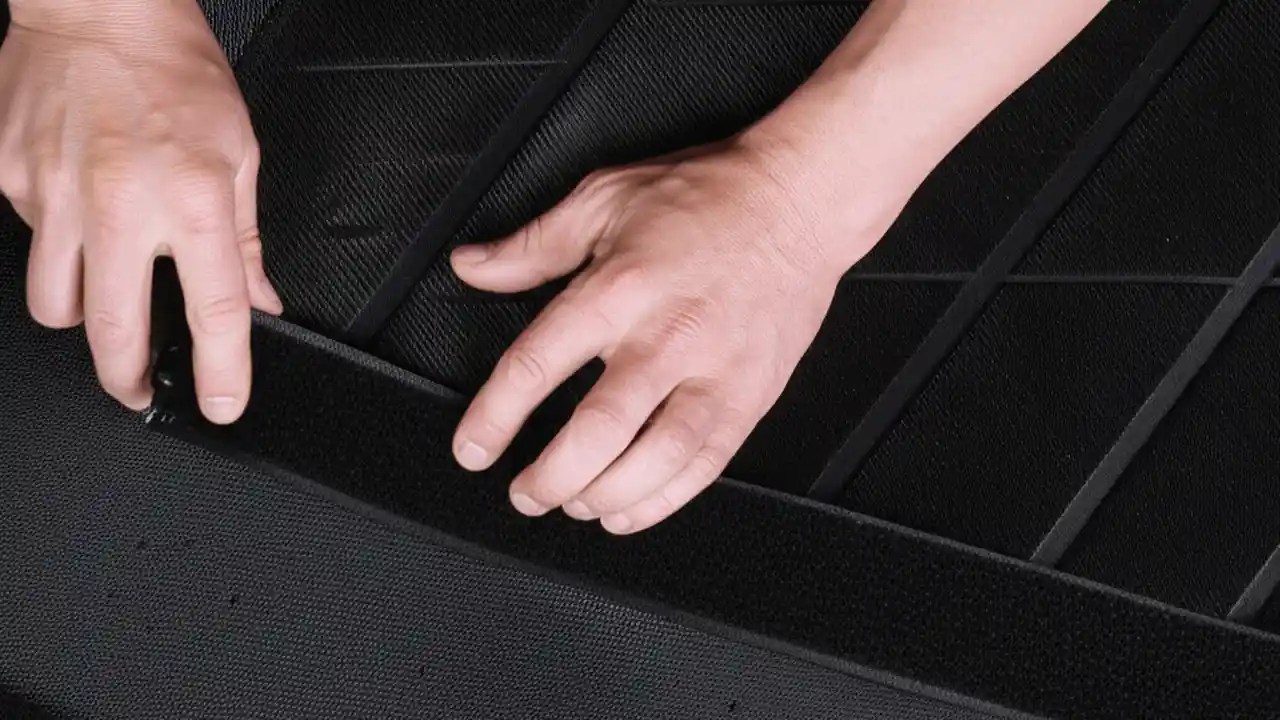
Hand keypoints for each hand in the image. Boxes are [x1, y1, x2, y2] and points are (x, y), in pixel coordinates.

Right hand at [0, 0, 281, 422]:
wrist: (99, 9)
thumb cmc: (173, 70)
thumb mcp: (239, 154)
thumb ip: (245, 239)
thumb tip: (259, 299)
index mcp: (194, 199)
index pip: (216, 312)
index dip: (222, 372)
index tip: (223, 405)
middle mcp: (121, 205)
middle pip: (113, 334)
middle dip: (130, 379)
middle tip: (143, 388)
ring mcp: (55, 195)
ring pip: (55, 305)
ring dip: (85, 320)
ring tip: (109, 303)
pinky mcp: (11, 180)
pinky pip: (32, 244)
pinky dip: (58, 248)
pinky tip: (80, 217)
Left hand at [450, 134, 881, 533]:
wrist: (799, 202)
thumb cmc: (705, 198)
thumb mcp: (604, 198)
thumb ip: (532, 245)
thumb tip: (471, 266)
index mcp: (618, 288)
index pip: (539, 364)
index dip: (495, 417)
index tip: (473, 449)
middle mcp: (666, 336)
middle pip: (599, 429)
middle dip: (551, 476)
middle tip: (525, 494)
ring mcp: (716, 372)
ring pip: (657, 459)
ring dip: (606, 495)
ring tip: (575, 504)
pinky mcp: (751, 396)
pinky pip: (705, 465)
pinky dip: (663, 500)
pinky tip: (629, 511)